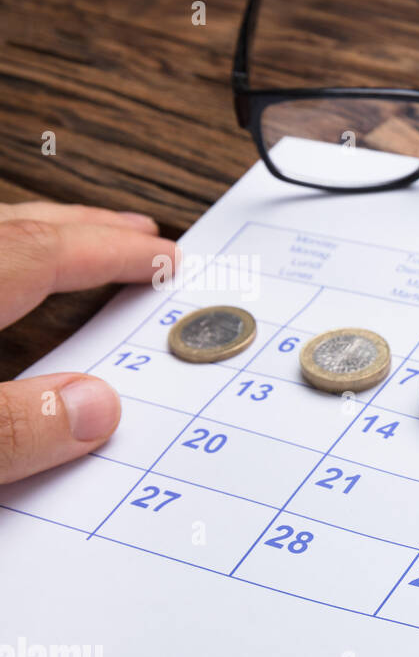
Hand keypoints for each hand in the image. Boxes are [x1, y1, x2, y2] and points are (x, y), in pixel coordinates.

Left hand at [0, 202, 175, 483]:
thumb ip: (14, 426)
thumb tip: (98, 408)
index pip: (41, 253)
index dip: (111, 254)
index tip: (164, 258)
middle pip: (9, 231)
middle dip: (79, 230)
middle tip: (136, 232)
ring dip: (32, 243)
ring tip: (71, 248)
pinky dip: (1, 273)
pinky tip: (6, 301)